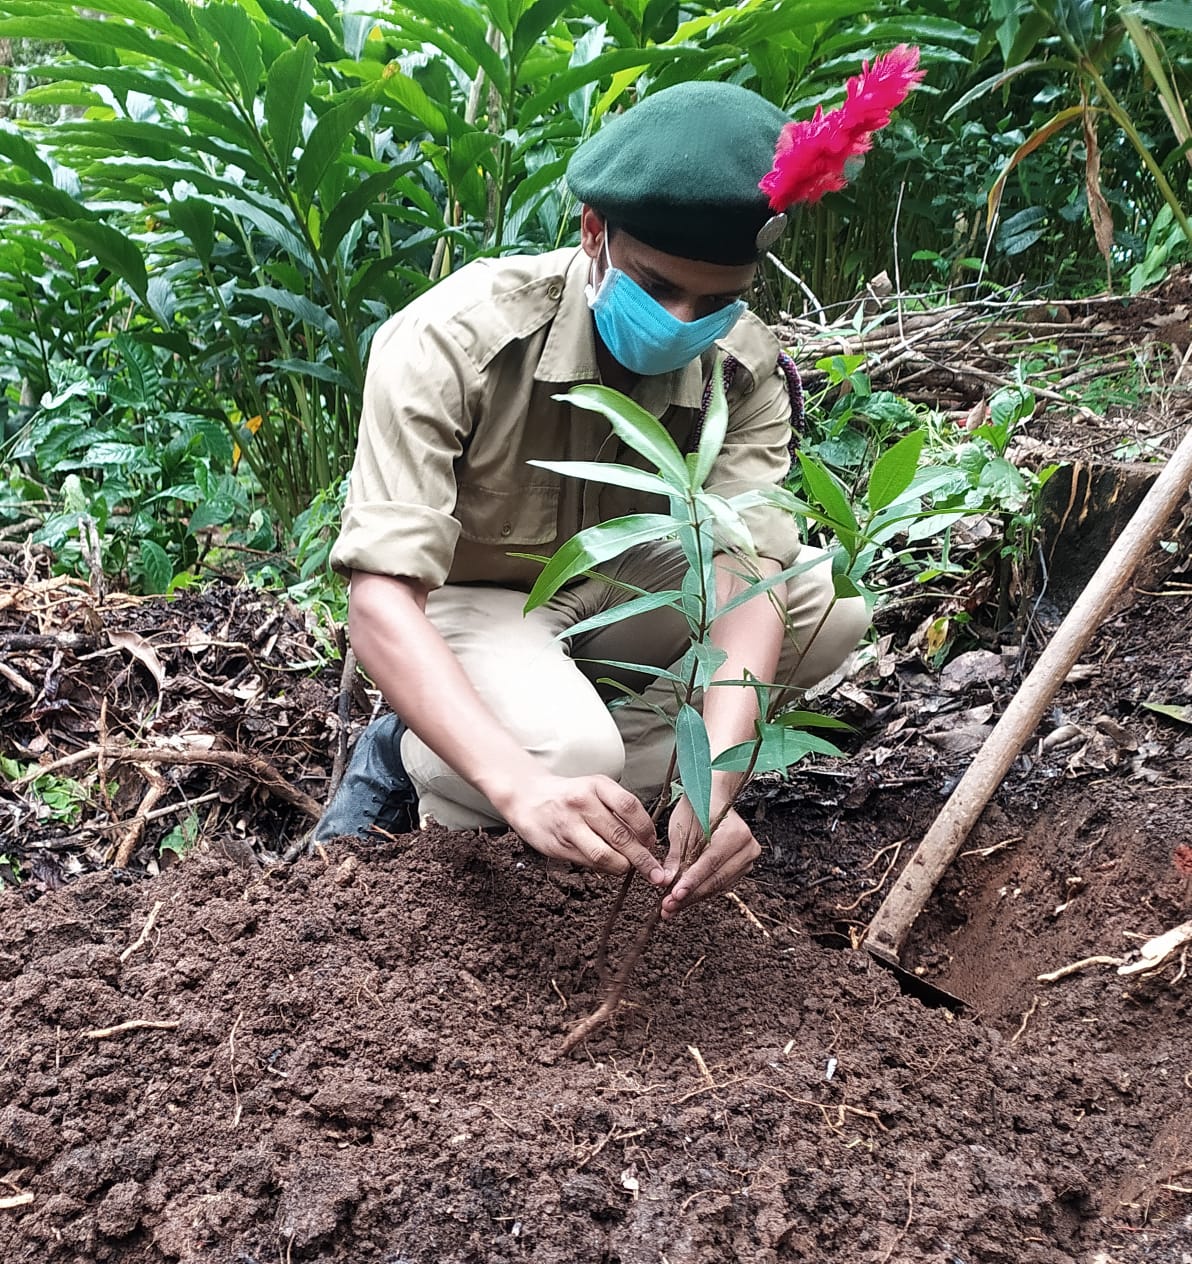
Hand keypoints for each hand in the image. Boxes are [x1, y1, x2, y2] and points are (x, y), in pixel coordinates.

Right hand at [500, 774, 665, 883]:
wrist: (527, 797)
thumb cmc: (569, 795)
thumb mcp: (594, 788)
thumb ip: (617, 809)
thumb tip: (645, 839)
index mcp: (596, 785)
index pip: (629, 807)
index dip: (646, 829)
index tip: (652, 842)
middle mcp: (582, 803)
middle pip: (620, 835)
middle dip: (642, 859)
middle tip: (655, 873)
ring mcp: (568, 825)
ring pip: (604, 855)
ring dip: (623, 867)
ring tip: (630, 868)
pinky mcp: (558, 846)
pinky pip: (588, 863)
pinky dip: (604, 868)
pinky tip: (609, 865)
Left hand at [660, 800, 759, 919]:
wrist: (713, 796)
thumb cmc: (696, 807)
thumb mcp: (680, 828)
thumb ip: (675, 857)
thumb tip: (665, 882)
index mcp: (735, 833)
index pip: (711, 863)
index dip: (691, 882)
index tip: (674, 896)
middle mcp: (747, 847)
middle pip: (716, 879)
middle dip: (689, 895)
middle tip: (667, 908)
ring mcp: (748, 858)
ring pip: (718, 885)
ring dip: (693, 897)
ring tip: (670, 907)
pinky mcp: (743, 866)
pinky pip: (721, 883)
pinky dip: (701, 890)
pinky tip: (684, 899)